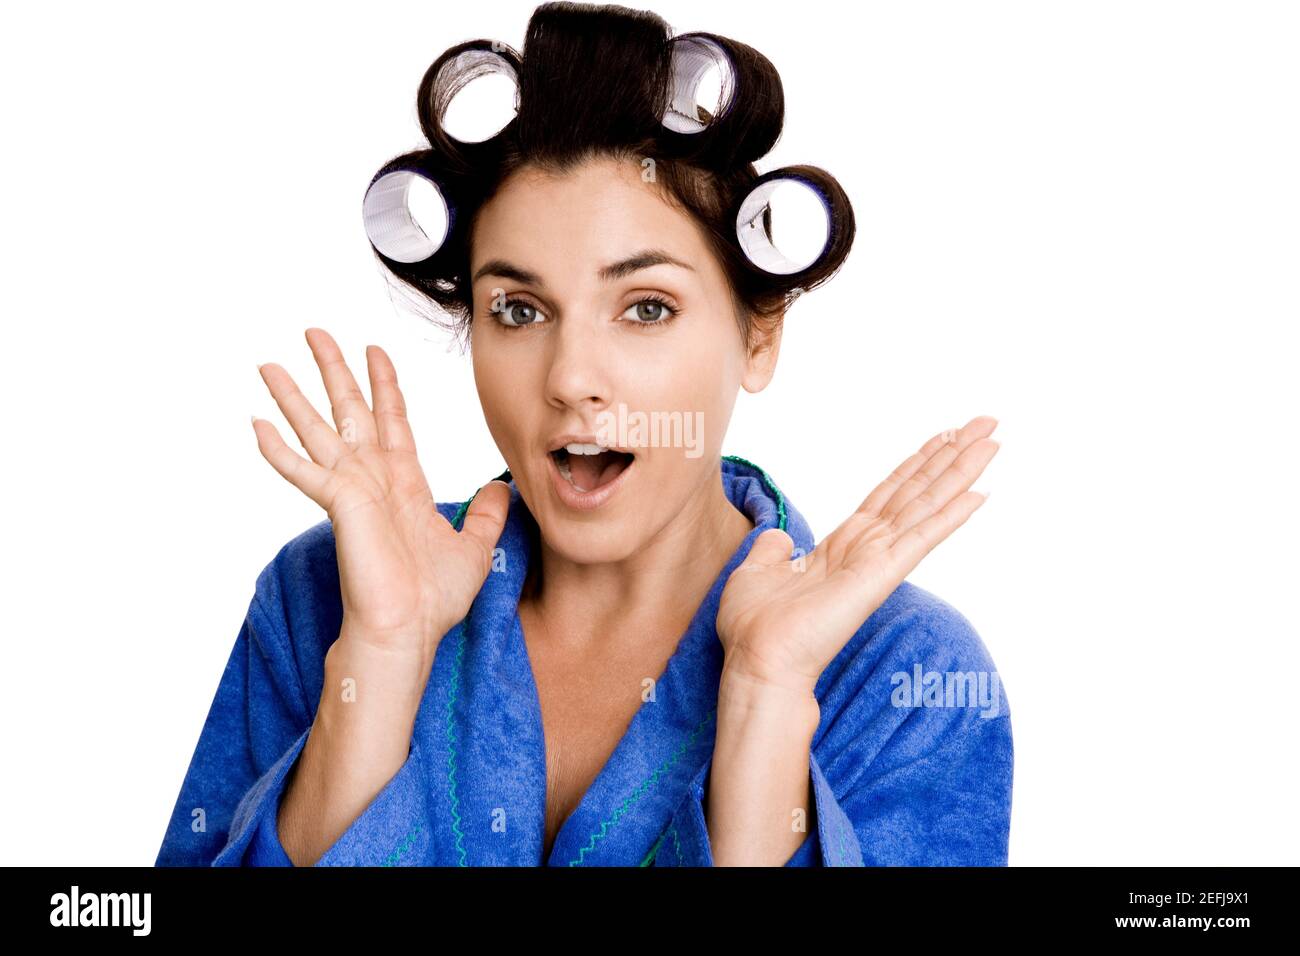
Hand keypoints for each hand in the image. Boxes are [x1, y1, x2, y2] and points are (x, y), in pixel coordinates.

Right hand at [251, 328, 508, 659]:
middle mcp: (373, 480)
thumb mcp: (476, 547)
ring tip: (268, 365)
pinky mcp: (340, 506)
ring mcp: (352, 491)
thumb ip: (486, 514)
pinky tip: (256, 425)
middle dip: (333, 371)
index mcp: (403, 484)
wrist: (410, 630)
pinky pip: (304, 471)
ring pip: (319, 431)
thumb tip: (501, 487)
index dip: (384, 385)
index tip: (374, 351)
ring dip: (293, 398)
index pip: (392, 421)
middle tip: (313, 332)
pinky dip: (279, 450)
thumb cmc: (435, 599)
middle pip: (350, 411)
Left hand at [716, 415, 999, 692]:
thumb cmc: (755, 628)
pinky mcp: (882, 576)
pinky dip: (951, 515)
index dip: (917, 463)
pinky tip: (980, 493)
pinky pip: (922, 538)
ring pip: (928, 505)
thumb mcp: (757, 572)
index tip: (945, 435)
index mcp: (843, 546)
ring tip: (994, 440)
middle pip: (918, 491)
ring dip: (962, 472)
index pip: (889, 494)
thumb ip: (772, 550)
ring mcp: (879, 562)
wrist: (757, 661)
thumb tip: (778, 536)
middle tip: (988, 422)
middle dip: (953, 456)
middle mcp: (868, 549)